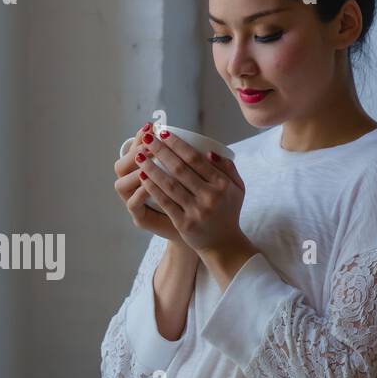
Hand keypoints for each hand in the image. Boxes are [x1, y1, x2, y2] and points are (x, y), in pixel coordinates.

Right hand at [114, 122, 191, 246]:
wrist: (199, 230)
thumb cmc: (196, 199)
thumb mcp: (198, 178)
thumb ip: (200, 164)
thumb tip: (209, 149)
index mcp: (144, 171)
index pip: (135, 149)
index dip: (140, 137)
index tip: (152, 126)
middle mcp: (134, 187)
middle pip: (122, 165)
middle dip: (135, 151)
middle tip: (149, 142)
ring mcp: (134, 202)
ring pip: (122, 183)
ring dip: (135, 171)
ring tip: (147, 159)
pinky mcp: (139, 217)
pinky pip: (134, 203)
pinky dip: (141, 192)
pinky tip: (149, 182)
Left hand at [136, 128, 252, 256]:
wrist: (223, 244)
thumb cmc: (228, 211)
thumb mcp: (237, 188)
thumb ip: (227, 167)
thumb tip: (210, 151)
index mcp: (222, 184)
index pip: (196, 159)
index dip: (177, 144)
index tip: (163, 133)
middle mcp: (210, 197)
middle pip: (180, 169)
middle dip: (161, 151)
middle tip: (147, 139)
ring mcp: (196, 211)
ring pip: (169, 185)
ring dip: (152, 168)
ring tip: (139, 156)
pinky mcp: (184, 223)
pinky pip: (165, 202)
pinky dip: (153, 189)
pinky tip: (142, 178)